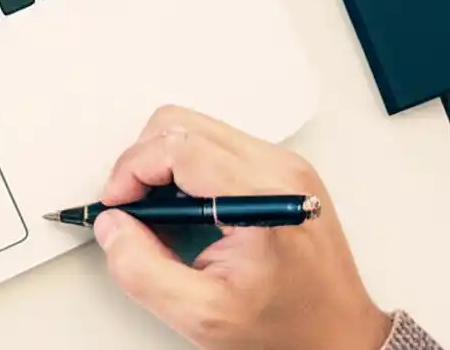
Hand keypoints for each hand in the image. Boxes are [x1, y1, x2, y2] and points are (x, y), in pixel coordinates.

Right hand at [95, 106, 390, 349]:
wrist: (340, 337)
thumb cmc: (287, 330)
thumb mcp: (201, 315)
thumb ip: (142, 269)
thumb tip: (113, 225)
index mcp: (263, 200)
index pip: (178, 147)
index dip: (132, 168)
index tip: (115, 202)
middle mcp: (278, 170)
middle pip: (182, 124)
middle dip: (142, 161)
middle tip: (131, 205)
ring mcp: (284, 165)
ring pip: (195, 128)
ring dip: (163, 163)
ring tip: (160, 211)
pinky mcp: (281, 170)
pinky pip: (216, 144)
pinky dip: (186, 168)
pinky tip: (188, 208)